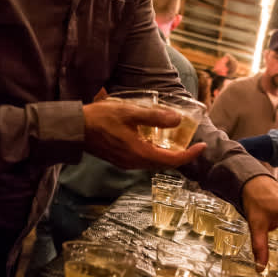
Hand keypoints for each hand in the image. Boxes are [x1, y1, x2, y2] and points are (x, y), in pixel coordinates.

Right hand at [83, 99, 205, 168]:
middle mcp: (135, 163)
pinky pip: (144, 159)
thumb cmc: (100, 119)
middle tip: (193, 143)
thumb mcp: (129, 112)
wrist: (74, 129)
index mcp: (140, 154)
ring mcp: (127, 163)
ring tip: (177, 141)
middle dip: (181, 155)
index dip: (190, 154)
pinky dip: (155, 152)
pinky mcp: (121, 159)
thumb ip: (154, 117)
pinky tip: (155, 140)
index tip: (202, 146)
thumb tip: (177, 119)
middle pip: (165, 163)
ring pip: (154, 162)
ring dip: (168, 154)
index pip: (173, 160)